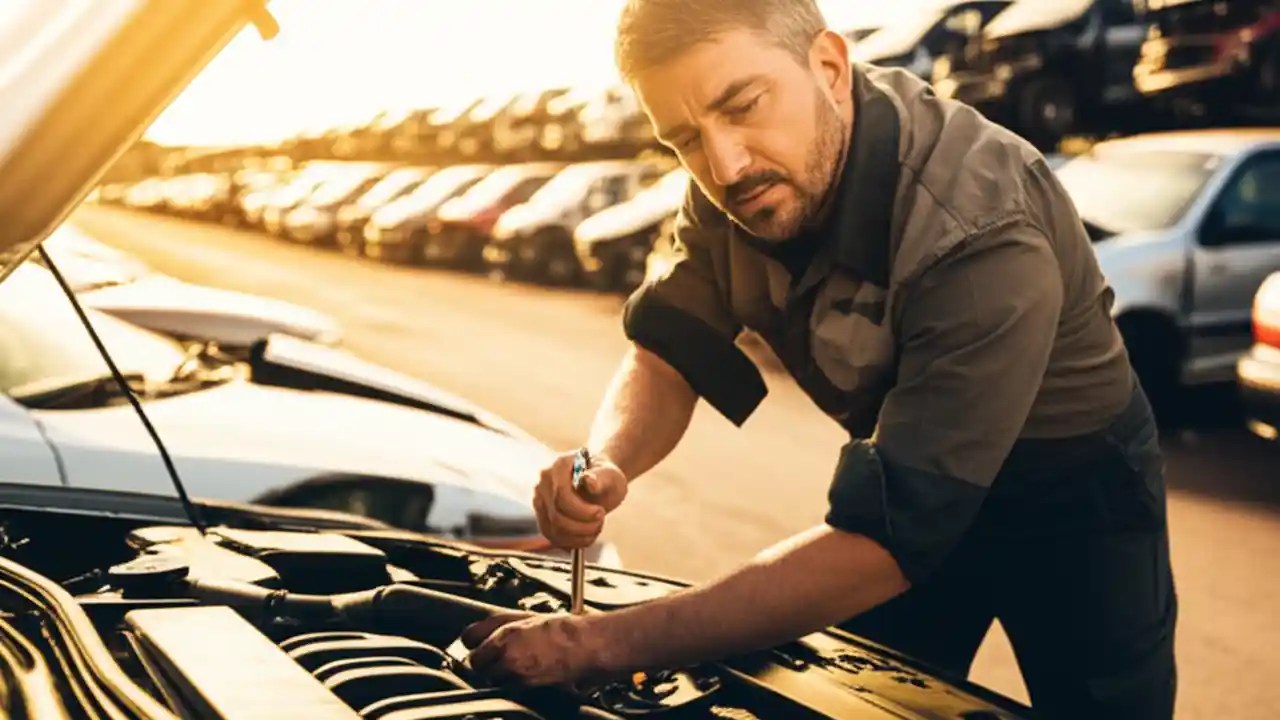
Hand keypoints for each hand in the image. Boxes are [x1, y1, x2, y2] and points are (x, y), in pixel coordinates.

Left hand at [460, 612, 612, 686]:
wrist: (587, 647)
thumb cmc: (565, 631)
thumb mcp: (529, 617)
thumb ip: (501, 624)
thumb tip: (483, 631)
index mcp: (505, 630)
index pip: (468, 638)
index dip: (474, 642)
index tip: (477, 644)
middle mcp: (505, 650)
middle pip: (476, 662)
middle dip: (485, 662)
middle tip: (499, 659)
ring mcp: (513, 671)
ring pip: (491, 678)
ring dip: (499, 675)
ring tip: (518, 666)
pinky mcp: (523, 687)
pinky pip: (507, 688)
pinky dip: (513, 684)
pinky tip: (527, 675)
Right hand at [534, 450, 627, 549]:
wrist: (600, 483)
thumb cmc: (605, 477)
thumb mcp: (610, 475)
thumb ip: (600, 477)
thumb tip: (588, 480)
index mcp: (560, 465)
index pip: (561, 495)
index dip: (582, 511)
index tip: (600, 513)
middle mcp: (544, 481)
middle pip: (556, 515)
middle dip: (582, 525)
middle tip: (600, 521)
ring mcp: (540, 500)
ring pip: (553, 530)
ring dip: (579, 536)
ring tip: (596, 527)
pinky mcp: (542, 517)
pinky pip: (553, 538)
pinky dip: (573, 542)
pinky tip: (587, 535)